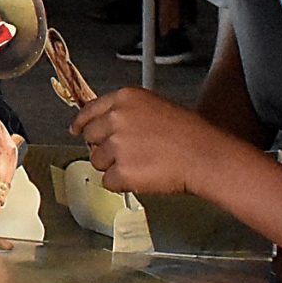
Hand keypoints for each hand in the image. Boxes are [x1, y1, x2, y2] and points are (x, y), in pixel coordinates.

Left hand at [73, 87, 231, 197]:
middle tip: (125, 154)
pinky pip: (108, 182)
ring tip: (141, 164)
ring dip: (113, 166)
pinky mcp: (121, 171)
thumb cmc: (189, 134)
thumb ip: (128, 113)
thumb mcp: (156, 107)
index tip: (76, 129)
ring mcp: (117, 145)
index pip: (90, 109)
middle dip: (103, 147)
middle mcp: (116, 119)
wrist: (204, 156)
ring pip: (97, 161)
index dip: (82, 122)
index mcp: (125, 98)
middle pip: (90, 136)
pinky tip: (142, 176)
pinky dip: (122, 184)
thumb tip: (107, 125)